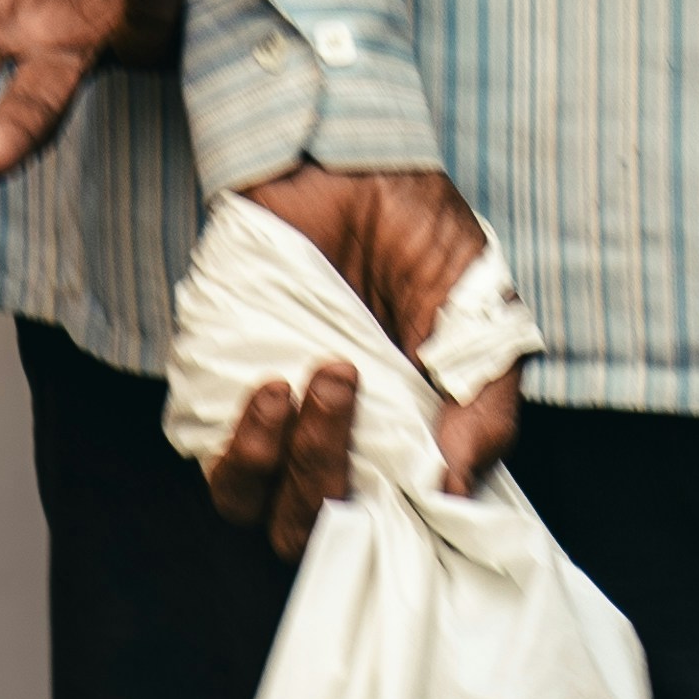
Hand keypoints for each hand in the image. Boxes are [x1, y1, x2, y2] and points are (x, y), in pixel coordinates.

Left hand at [204, 162, 519, 546]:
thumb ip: (483, 406)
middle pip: (312, 532)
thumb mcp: (480, 319)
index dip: (398, 535)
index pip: (388, 531)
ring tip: (309, 382)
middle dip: (327, 480)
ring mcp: (275, 431)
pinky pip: (216, 466)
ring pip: (259, 512)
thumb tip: (456, 490)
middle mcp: (336, 448)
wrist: (347, 163)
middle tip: (346, 384)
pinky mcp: (220, 398)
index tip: (417, 490)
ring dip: (289, 462)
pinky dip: (244, 444)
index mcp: (402, 443)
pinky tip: (272, 386)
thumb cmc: (420, 236)